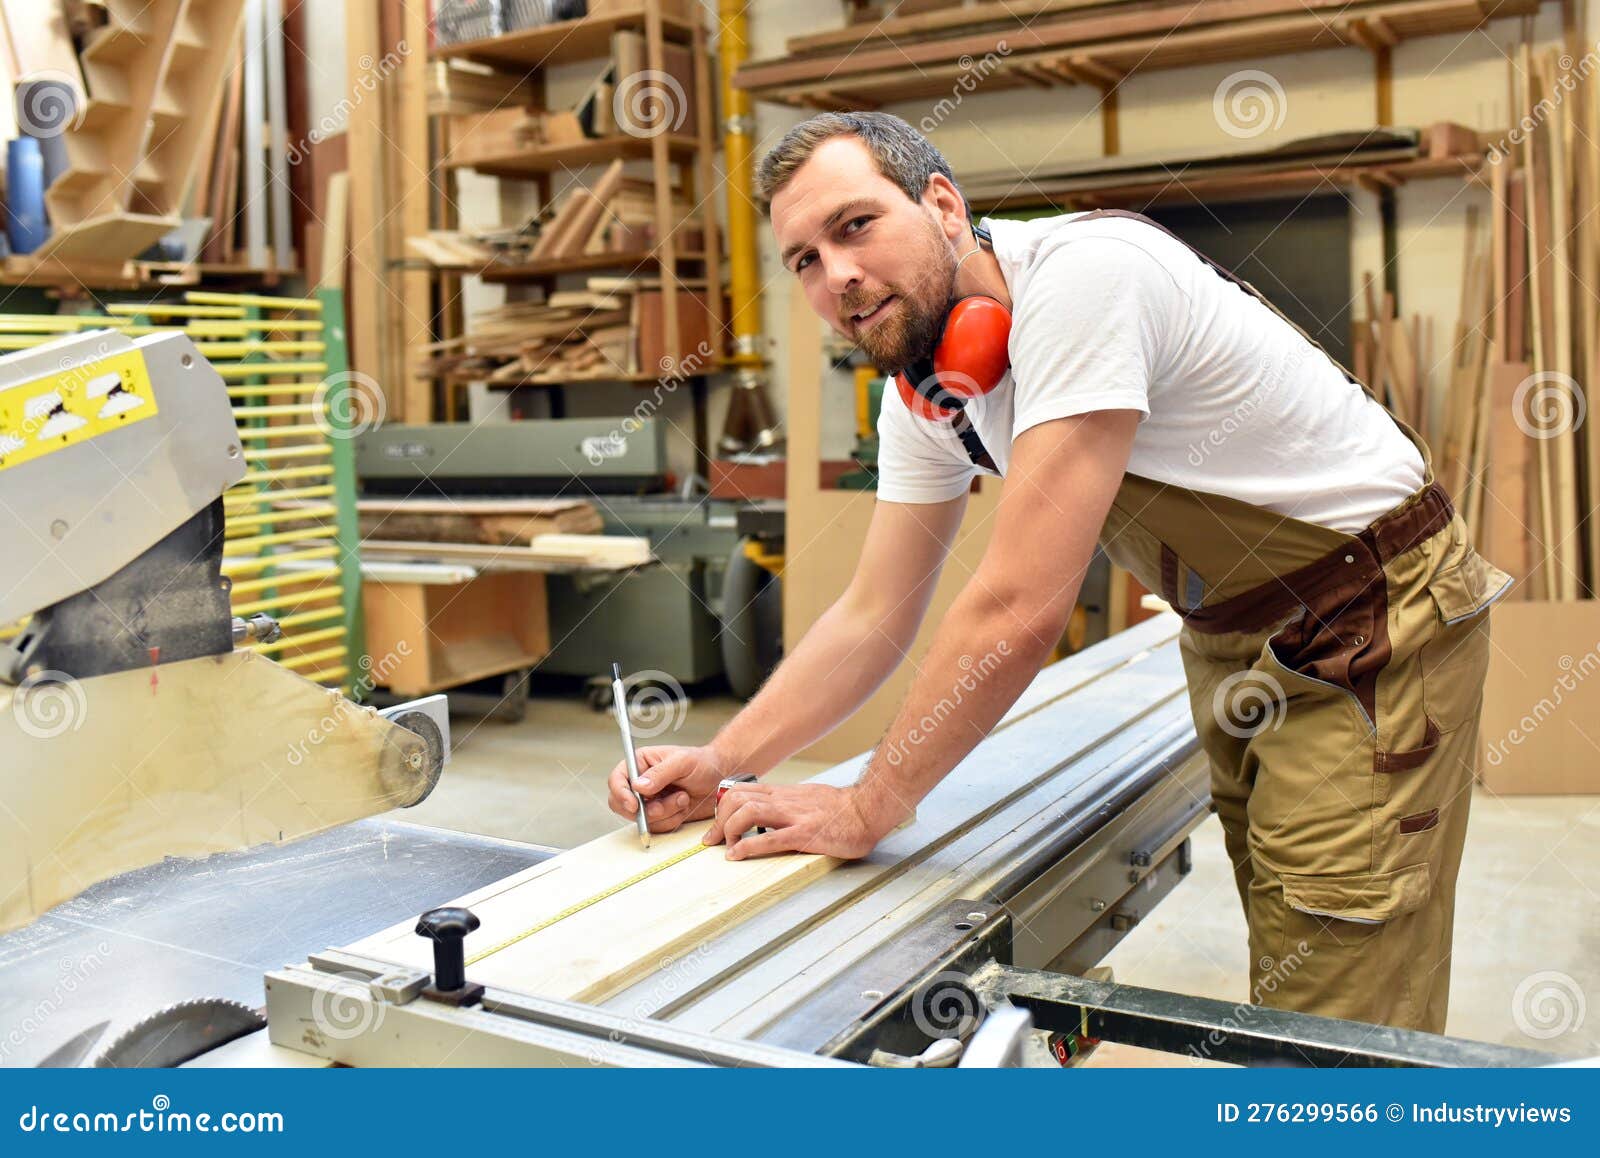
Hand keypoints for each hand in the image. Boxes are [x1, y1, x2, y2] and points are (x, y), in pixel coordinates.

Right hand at [607, 744, 730, 832]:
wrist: (721, 780)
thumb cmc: (704, 763)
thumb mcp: (683, 762)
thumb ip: (660, 773)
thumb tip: (638, 786)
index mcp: (640, 763)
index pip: (617, 779)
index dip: (620, 793)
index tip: (634, 804)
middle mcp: (641, 783)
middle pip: (622, 804)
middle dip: (644, 810)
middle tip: (661, 806)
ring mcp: (650, 801)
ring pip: (642, 819)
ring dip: (664, 813)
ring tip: (683, 798)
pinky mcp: (661, 815)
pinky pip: (657, 827)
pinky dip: (672, 820)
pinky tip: (684, 806)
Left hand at [704, 782, 889, 860]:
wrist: (868, 809)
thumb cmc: (842, 809)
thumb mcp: (808, 799)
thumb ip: (788, 805)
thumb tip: (771, 817)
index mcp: (783, 794)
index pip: (741, 790)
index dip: (721, 807)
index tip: (716, 826)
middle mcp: (783, 801)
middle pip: (736, 798)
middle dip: (718, 819)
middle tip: (714, 840)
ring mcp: (793, 816)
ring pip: (747, 812)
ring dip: (729, 830)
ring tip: (728, 847)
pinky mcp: (805, 833)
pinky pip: (769, 839)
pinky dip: (747, 847)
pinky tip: (738, 856)